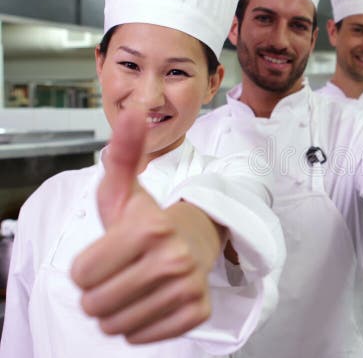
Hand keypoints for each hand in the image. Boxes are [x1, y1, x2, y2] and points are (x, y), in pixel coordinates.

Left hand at [71, 108, 225, 343]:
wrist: (197, 241)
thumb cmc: (149, 220)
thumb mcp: (127, 190)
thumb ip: (123, 155)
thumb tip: (133, 111)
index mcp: (149, 229)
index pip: (81, 275)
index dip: (87, 267)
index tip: (107, 253)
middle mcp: (173, 259)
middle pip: (96, 305)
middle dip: (99, 293)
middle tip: (120, 274)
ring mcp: (188, 288)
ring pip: (116, 326)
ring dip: (117, 312)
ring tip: (133, 289)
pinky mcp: (197, 313)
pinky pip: (143, 338)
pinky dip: (140, 327)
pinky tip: (150, 303)